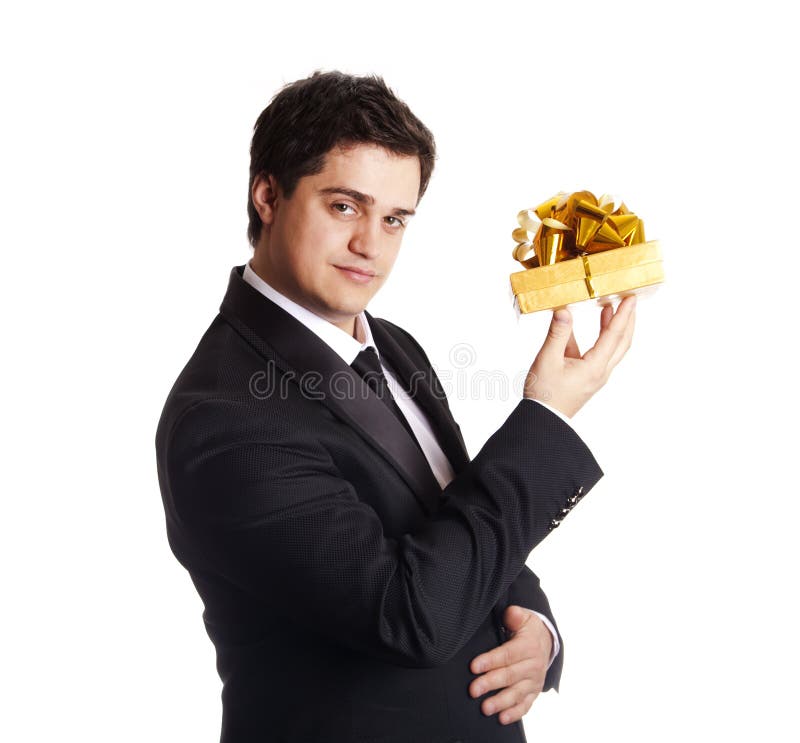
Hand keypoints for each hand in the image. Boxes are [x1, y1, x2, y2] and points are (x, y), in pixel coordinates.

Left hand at [469, 605, 552, 724]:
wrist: (546, 641)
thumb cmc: (528, 629)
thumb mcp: (524, 617)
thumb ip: (516, 615)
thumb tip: (511, 613)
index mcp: (529, 647)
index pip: (507, 655)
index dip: (490, 661)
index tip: (474, 666)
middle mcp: (533, 666)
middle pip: (509, 676)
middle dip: (490, 683)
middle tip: (473, 689)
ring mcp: (534, 681)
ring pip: (516, 693)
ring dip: (500, 702)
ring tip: (485, 708)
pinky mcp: (533, 693)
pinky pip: (525, 705)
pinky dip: (514, 713)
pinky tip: (502, 718)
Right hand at [524, 295, 635, 417]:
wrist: (544, 420)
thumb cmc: (544, 394)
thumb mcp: (547, 360)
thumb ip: (557, 334)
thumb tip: (564, 311)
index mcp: (595, 367)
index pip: (614, 335)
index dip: (624, 314)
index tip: (631, 298)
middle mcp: (600, 372)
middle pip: (622, 342)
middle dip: (627, 320)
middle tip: (629, 301)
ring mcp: (594, 376)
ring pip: (611, 348)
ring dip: (612, 328)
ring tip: (608, 309)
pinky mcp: (586, 378)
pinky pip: (595, 354)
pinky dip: (592, 339)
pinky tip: (575, 330)